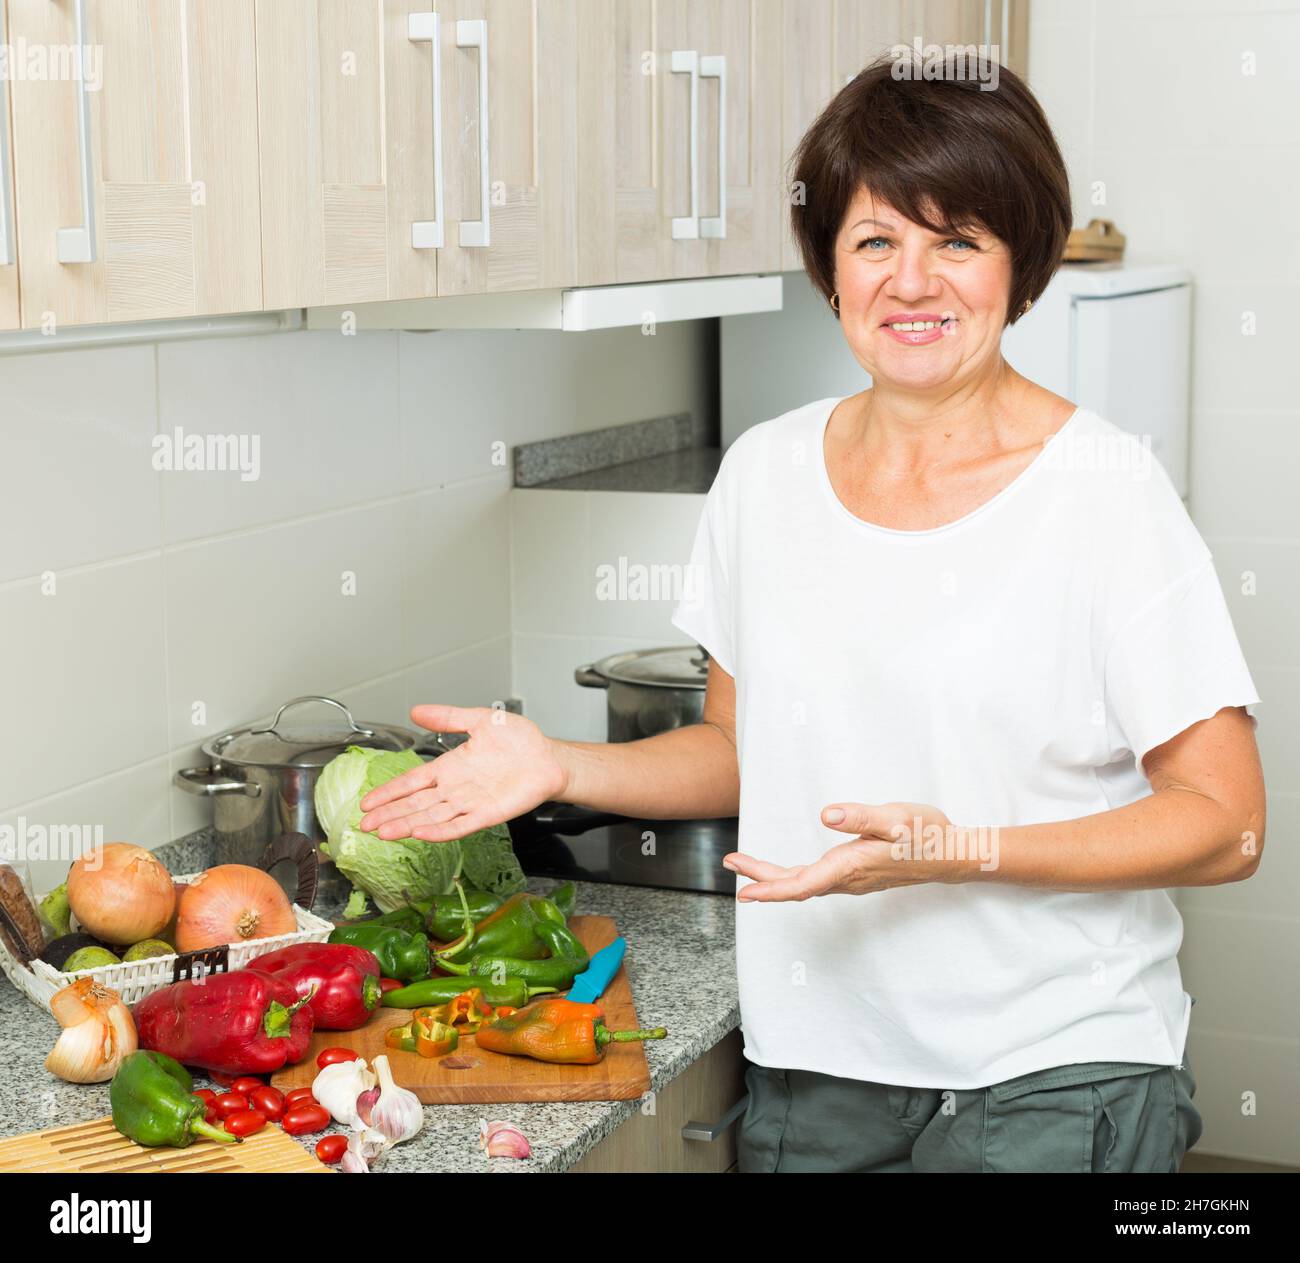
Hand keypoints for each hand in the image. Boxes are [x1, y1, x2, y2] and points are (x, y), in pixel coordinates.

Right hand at [357, 704, 568, 842]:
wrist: (549, 758)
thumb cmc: (520, 741)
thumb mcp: (479, 720)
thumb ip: (448, 717)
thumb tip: (416, 710)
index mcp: (450, 768)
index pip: (412, 782)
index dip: (389, 792)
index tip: (367, 803)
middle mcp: (456, 789)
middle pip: (415, 804)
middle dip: (389, 815)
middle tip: (363, 825)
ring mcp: (470, 804)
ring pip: (431, 817)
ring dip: (406, 825)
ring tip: (383, 832)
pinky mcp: (488, 814)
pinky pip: (460, 826)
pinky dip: (440, 831)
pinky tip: (421, 833)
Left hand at [726, 801, 971, 900]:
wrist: (954, 854)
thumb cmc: (926, 834)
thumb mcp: (895, 818)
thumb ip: (860, 817)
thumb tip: (827, 815)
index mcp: (851, 866)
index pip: (802, 884)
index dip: (771, 889)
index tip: (745, 892)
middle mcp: (848, 879)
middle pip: (795, 884)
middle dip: (760, 877)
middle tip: (730, 862)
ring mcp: (852, 880)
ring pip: (804, 884)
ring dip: (773, 877)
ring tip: (745, 865)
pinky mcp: (857, 875)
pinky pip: (816, 881)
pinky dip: (792, 877)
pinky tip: (785, 873)